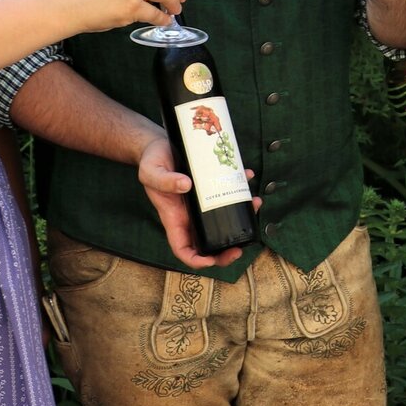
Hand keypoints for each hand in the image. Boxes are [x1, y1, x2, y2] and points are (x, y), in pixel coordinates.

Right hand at [135, 132, 255, 269]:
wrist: (159, 144)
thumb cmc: (152, 162)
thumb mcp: (151, 171)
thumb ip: (164, 180)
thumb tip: (186, 185)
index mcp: (174, 218)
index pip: (183, 249)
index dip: (196, 260)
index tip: (211, 261)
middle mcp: (191, 215)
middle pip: (209, 241)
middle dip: (226, 250)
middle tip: (240, 246)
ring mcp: (203, 202)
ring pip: (225, 218)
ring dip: (243, 215)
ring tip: (255, 203)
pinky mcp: (212, 186)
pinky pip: (229, 192)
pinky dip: (241, 186)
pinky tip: (248, 175)